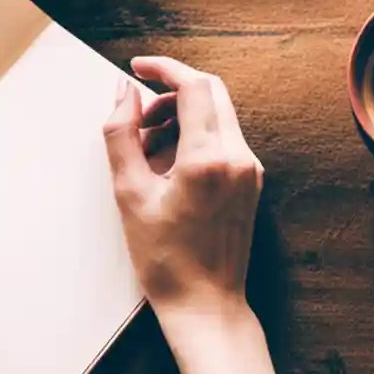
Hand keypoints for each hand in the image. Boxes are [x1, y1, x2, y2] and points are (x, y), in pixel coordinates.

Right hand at [102, 56, 263, 318]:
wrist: (205, 305)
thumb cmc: (165, 260)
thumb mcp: (129, 194)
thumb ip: (121, 135)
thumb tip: (123, 92)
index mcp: (208, 158)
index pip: (194, 85)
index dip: (163, 68)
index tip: (137, 68)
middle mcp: (239, 157)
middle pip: (211, 92)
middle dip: (171, 93)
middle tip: (138, 117)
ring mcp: (250, 169)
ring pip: (217, 114)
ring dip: (181, 115)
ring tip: (147, 149)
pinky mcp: (252, 181)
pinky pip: (224, 139)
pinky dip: (194, 136)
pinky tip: (167, 166)